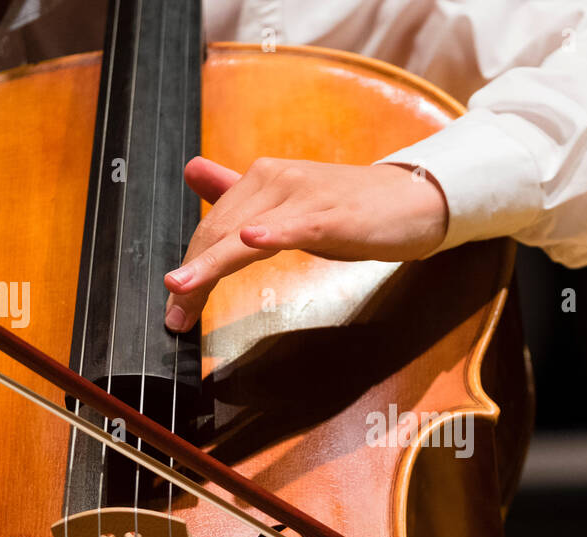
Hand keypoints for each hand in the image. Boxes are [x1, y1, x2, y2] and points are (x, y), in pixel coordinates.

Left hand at [163, 156, 447, 331]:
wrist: (412, 200)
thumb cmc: (352, 208)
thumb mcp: (288, 202)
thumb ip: (238, 192)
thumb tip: (192, 171)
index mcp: (262, 180)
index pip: (212, 225)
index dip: (190, 263)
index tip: (175, 301)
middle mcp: (275, 180)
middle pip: (219, 233)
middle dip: (193, 277)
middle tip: (175, 315)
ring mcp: (303, 197)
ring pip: (244, 234)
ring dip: (210, 266)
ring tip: (183, 292)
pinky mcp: (333, 217)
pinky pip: (294, 226)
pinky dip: (270, 234)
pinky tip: (249, 242)